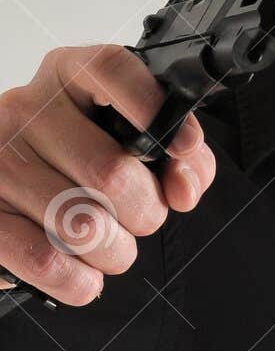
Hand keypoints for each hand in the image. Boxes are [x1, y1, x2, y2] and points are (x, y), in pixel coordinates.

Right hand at [0, 43, 215, 305]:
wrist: (9, 206)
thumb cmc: (79, 171)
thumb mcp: (133, 148)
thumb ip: (179, 159)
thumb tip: (182, 185)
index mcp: (67, 77)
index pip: (110, 69)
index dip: (154, 109)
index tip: (182, 147)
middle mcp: (25, 111)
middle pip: (112, 172)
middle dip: (145, 213)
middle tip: (137, 217)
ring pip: (85, 226)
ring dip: (114, 252)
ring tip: (106, 244)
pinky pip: (48, 262)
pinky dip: (80, 280)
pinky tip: (82, 271)